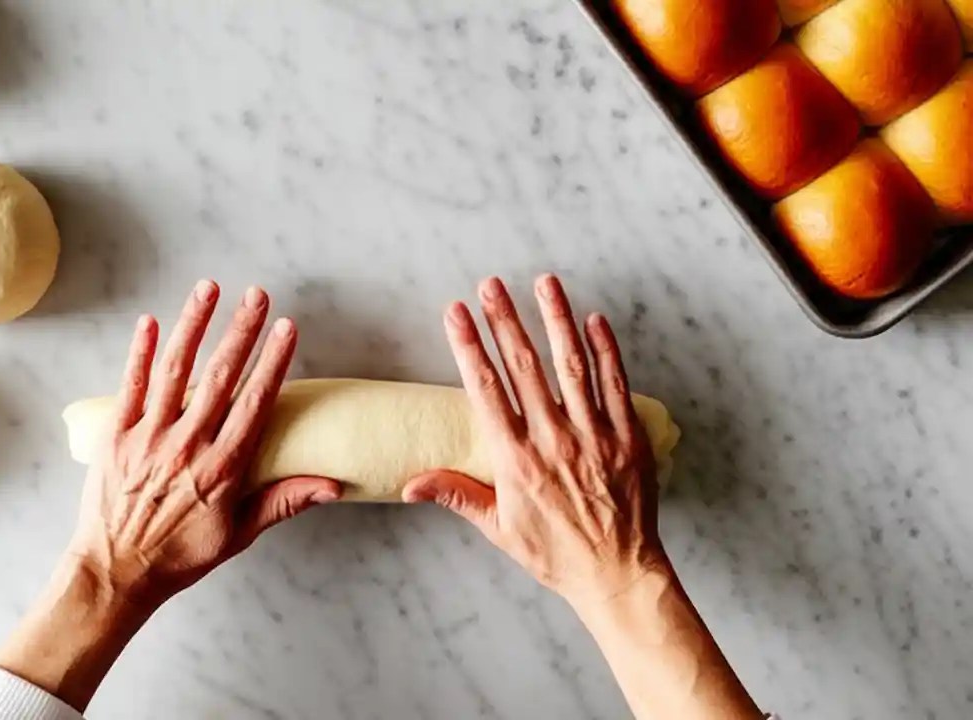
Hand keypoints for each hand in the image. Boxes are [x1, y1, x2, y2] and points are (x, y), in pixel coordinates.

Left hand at [68, 280, 341, 604]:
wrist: (115, 572)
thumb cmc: (180, 556)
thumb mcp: (238, 534)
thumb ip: (284, 502)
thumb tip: (334, 486)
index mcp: (222, 469)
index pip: (254, 402)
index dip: (272, 362)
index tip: (286, 328)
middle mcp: (187, 446)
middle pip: (220, 376)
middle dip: (241, 331)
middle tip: (257, 295)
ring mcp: (148, 437)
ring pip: (175, 370)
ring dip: (193, 325)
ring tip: (209, 289)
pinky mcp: (116, 436)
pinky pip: (130, 386)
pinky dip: (140, 352)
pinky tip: (150, 321)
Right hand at [404, 275, 665, 603]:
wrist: (616, 573)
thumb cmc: (554, 553)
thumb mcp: (497, 528)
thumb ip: (455, 494)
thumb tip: (409, 485)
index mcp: (516, 459)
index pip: (486, 389)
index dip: (469, 346)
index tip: (456, 313)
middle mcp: (553, 440)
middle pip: (525, 367)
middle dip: (505, 320)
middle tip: (491, 284)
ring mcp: (594, 435)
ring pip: (571, 365)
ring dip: (555, 319)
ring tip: (544, 283)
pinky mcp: (627, 437)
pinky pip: (615, 385)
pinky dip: (605, 350)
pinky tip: (593, 320)